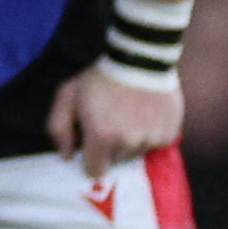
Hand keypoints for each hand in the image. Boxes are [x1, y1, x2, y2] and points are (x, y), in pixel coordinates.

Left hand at [48, 65, 181, 183]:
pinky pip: (155, 145)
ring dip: (131, 141)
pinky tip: (144, 115)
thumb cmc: (99, 77)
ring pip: (136, 153)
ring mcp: (151, 138)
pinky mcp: (169, 133)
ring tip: (129, 115)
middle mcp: (128, 142)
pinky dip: (149, 134)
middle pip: (116, 161)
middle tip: (111, 121)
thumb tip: (67, 156)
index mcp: (102, 136)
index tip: (93, 144)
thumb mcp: (67, 96)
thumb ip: (58, 128)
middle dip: (111, 147)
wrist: (139, 58)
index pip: (95, 170)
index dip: (92, 158)